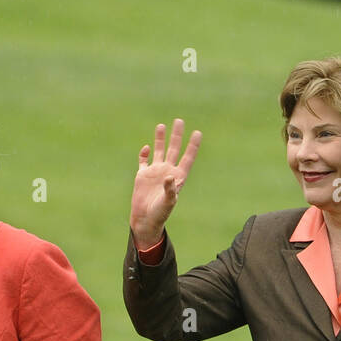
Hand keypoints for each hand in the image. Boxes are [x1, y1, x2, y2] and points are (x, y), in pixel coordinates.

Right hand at [130, 119, 201, 248]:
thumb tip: (170, 176)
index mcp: (178, 177)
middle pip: (174, 149)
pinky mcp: (143, 175)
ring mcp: (155, 172)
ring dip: (160, 139)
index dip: (193, 146)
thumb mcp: (168, 202)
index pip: (187, 158)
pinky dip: (144, 154)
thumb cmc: (160, 214)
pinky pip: (144, 161)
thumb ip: (170, 189)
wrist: (145, 219)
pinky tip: (146, 148)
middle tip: (180, 121)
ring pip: (159, 151)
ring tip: (162, 126)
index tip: (197, 133)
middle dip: (177, 136)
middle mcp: (167, 171)